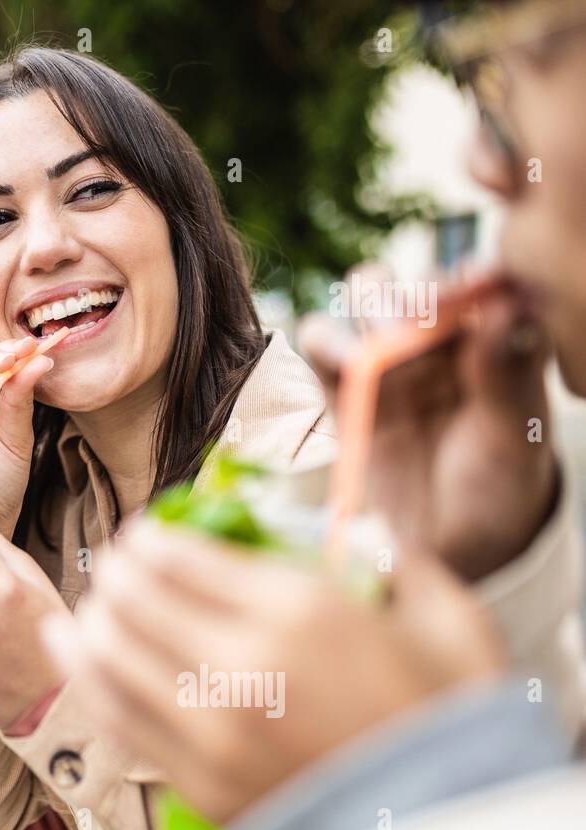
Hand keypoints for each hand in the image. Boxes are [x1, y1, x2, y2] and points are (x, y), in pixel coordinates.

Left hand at [52, 521, 503, 823]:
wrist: (448, 829)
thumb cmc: (448, 720)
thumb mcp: (444, 618)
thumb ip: (389, 555)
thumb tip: (349, 523)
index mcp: (298, 610)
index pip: (173, 554)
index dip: (147, 537)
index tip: (148, 536)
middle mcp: (240, 664)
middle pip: (129, 596)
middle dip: (115, 571)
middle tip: (120, 566)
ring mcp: (211, 729)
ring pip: (106, 652)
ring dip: (91, 617)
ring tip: (95, 605)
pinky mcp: (197, 781)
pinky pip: (114, 715)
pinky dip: (84, 674)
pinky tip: (77, 650)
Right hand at [301, 269, 555, 580]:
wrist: (451, 545)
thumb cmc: (499, 487)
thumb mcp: (516, 438)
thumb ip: (509, 372)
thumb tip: (507, 305)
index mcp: (491, 337)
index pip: (476, 280)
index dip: (468, 278)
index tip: (471, 292)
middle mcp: (438, 338)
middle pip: (411, 279)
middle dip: (408, 293)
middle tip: (416, 329)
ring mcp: (388, 360)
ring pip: (363, 295)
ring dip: (366, 310)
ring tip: (376, 353)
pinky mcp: (342, 388)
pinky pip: (319, 345)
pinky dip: (323, 340)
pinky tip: (343, 364)